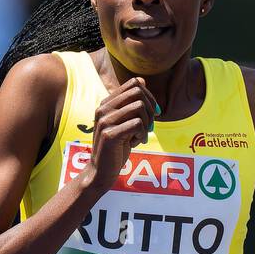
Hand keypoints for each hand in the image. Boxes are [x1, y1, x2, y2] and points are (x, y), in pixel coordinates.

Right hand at [82, 77, 157, 194]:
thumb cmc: (115, 149)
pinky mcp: (109, 134)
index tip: (153, 113)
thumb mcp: (124, 123)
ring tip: (140, 136)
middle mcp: (103, 109)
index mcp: (106, 103)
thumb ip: (131, 105)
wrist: (101, 172)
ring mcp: (105, 121)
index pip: (134, 84)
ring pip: (139, 107)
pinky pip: (137, 124)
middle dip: (150, 108)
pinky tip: (136, 143)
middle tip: (150, 126)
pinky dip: (142, 134)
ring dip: (147, 123)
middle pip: (138, 92)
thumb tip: (142, 81)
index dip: (149, 96)